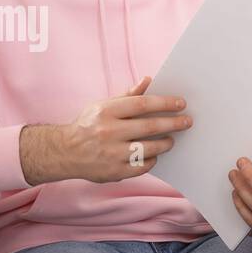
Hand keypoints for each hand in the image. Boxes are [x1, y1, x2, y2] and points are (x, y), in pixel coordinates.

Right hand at [21, 76, 191, 184]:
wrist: (64, 152)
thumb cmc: (88, 125)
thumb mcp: (103, 105)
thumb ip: (127, 95)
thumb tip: (149, 80)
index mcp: (106, 111)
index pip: (143, 104)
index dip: (165, 103)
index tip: (181, 103)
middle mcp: (108, 132)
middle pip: (150, 126)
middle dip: (173, 123)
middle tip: (187, 122)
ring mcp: (112, 153)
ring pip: (149, 148)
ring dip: (165, 143)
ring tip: (171, 140)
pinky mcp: (114, 171)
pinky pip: (142, 166)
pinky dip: (151, 159)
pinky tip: (154, 154)